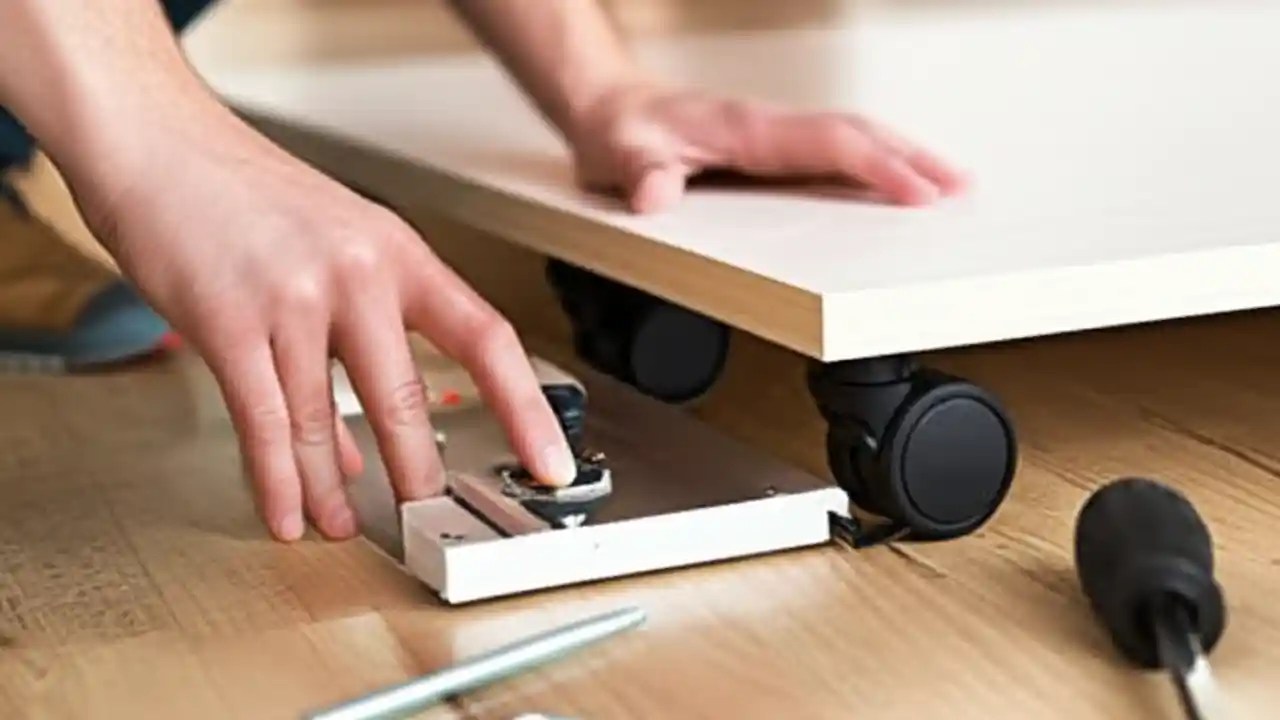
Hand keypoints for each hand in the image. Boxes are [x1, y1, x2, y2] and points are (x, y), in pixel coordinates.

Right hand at [70, 108, 577, 541]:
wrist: (161, 143)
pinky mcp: (230, 322)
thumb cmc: (250, 197)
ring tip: (341, 525)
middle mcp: (358, 273)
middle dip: (418, 474)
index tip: (549, 461)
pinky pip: (266, 424)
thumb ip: (358, 347)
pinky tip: (286, 512)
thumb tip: (360, 450)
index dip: (526, 408)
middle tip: (428, 520)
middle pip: (406, 397)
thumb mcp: (333, 256)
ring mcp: (295, 297)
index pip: (486, 338)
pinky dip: (278, 481)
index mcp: (399, 253)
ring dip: (334, 491)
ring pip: (327, 422)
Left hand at [565, 81, 968, 212]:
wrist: (608, 108)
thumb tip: (656, 196)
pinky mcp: (772, 144)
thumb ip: (643, 176)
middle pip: (858, 133)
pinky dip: (875, 159)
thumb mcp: (621, 156)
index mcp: (747, 129)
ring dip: (905, 156)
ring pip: (854, 136)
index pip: (829, 143)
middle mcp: (769, 125)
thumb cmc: (620, 134)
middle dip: (914, 158)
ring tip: (951, 185)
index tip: (919, 192)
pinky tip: (893, 179)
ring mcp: (775, 132)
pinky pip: (836, 147)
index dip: (877, 167)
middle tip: (962, 188)